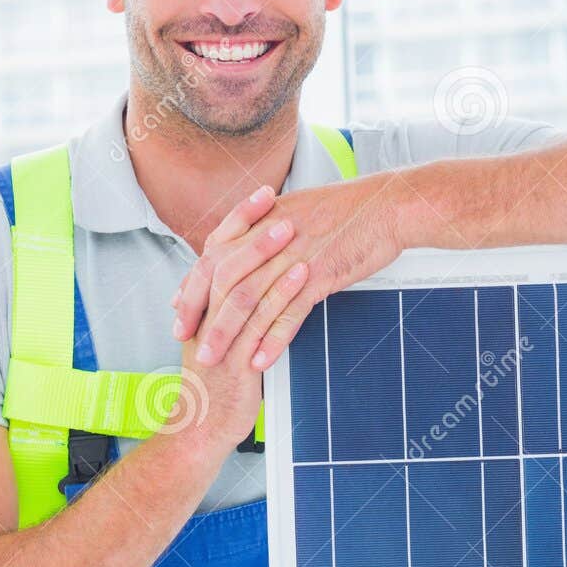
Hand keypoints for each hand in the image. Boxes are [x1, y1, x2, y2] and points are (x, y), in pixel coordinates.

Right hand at [161, 185, 298, 455]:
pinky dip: (281, 296)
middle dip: (254, 230)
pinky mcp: (237, 361)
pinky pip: (259, 322)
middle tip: (281, 204)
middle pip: (226, 260)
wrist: (203, 429)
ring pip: (242, 287)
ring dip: (269, 256)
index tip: (264, 194)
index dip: (239, 219)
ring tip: (295, 231)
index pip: (216, 249)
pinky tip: (302, 277)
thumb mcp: (224, 336)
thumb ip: (235, 304)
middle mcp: (205, 316)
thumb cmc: (220, 382)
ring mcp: (219, 338)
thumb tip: (258, 271)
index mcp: (202, 304)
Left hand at [173, 172, 403, 370]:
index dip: (193, 285)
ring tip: (217, 361)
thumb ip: (269, 227)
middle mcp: (270, 238)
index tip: (180, 310)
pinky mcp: (318, 275)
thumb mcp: (298, 209)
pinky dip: (272, 339)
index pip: (213, 256)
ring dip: (229, 334)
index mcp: (262, 222)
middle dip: (202, 315)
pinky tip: (261, 360)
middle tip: (190, 342)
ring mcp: (292, 257)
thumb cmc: (349, 209)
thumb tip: (250, 244)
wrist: (386, 205)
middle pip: (222, 280)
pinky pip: (288, 312)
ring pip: (249, 299)